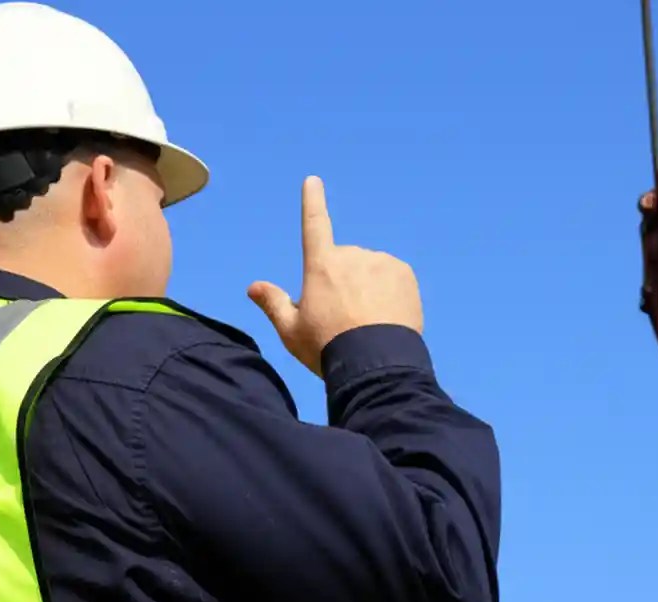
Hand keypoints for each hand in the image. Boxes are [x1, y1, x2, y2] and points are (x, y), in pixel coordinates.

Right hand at [247, 176, 423, 376]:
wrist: (376, 364)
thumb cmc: (328, 348)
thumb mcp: (292, 331)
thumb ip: (273, 304)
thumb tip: (253, 287)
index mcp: (321, 264)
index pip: (314, 224)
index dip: (312, 201)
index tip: (313, 181)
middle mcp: (352, 255)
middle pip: (344, 263)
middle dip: (342, 281)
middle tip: (343, 319)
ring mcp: (381, 262)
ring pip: (369, 270)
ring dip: (367, 288)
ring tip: (367, 324)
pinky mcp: (404, 274)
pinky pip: (392, 278)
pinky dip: (388, 292)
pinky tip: (385, 319)